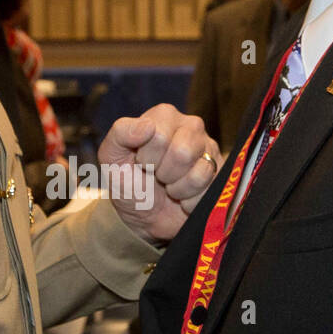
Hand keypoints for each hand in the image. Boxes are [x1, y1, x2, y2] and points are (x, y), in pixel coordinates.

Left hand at [99, 104, 220, 244]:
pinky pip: (210, 189)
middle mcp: (190, 126)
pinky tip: (184, 195)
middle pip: (182, 153)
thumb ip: (120, 133)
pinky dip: (190, 201)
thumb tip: (147, 126)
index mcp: (163, 116)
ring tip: (170, 185)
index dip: (147, 157)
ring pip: (199, 172)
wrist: (144, 217)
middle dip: (163, 173)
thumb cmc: (129, 183)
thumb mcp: (111, 158)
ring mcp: (209, 149)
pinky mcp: (221, 172)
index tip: (141, 162)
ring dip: (177, 189)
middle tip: (157, 175)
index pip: (159, 136)